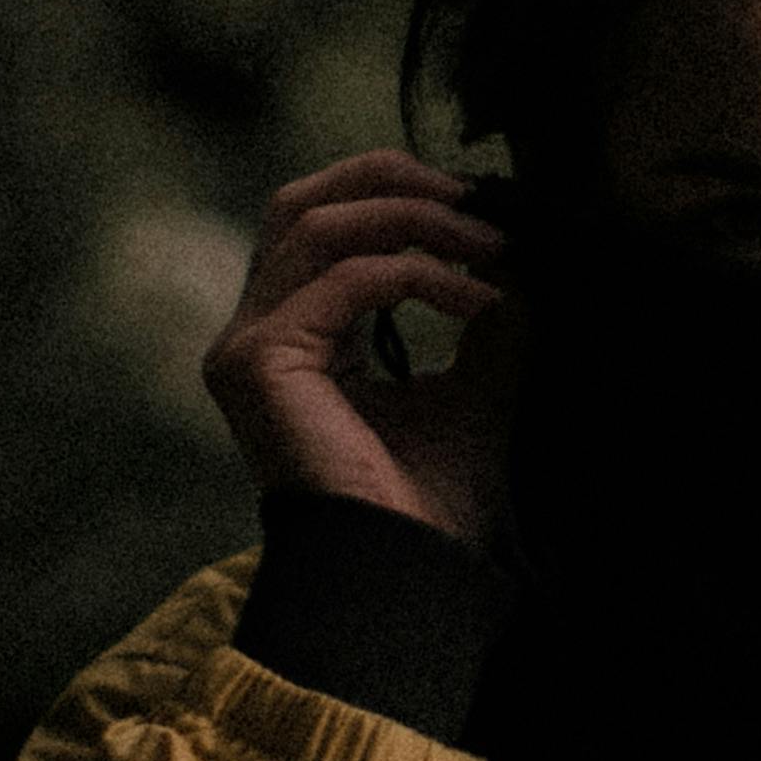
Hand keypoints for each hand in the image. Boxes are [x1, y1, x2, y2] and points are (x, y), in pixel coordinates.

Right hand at [202, 150, 515, 547]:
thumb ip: (479, 313)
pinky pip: (348, 279)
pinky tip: (479, 298)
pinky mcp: (259, 360)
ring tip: (491, 245)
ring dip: (418, 221)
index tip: (487, 211)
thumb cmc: (432, 501)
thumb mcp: (474, 384)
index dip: (402, 197)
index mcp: (294, 337)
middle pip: (304, 202)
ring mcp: (246, 346)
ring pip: (322, 224)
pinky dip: (422, 275)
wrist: (411, 578)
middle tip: (478, 199)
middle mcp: (254, 334)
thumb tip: (514, 249)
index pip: (325, 224)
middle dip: (395, 182)